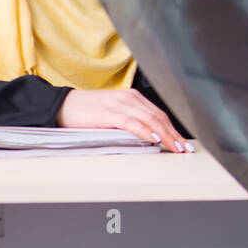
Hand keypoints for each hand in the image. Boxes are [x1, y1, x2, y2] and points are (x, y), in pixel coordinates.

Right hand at [57, 88, 191, 152]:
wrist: (62, 106)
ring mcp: (120, 104)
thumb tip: (150, 138)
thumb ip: (131, 121)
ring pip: (150, 120)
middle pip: (159, 118)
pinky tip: (154, 138)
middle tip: (185, 149)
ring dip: (165, 135)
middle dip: (174, 135)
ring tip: (175, 147)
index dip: (173, 130)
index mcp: (133, 97)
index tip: (183, 143)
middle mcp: (130, 98)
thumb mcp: (115, 113)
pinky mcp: (109, 113)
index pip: (159, 115)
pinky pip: (132, 122)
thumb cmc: (88, 112)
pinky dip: (145, 130)